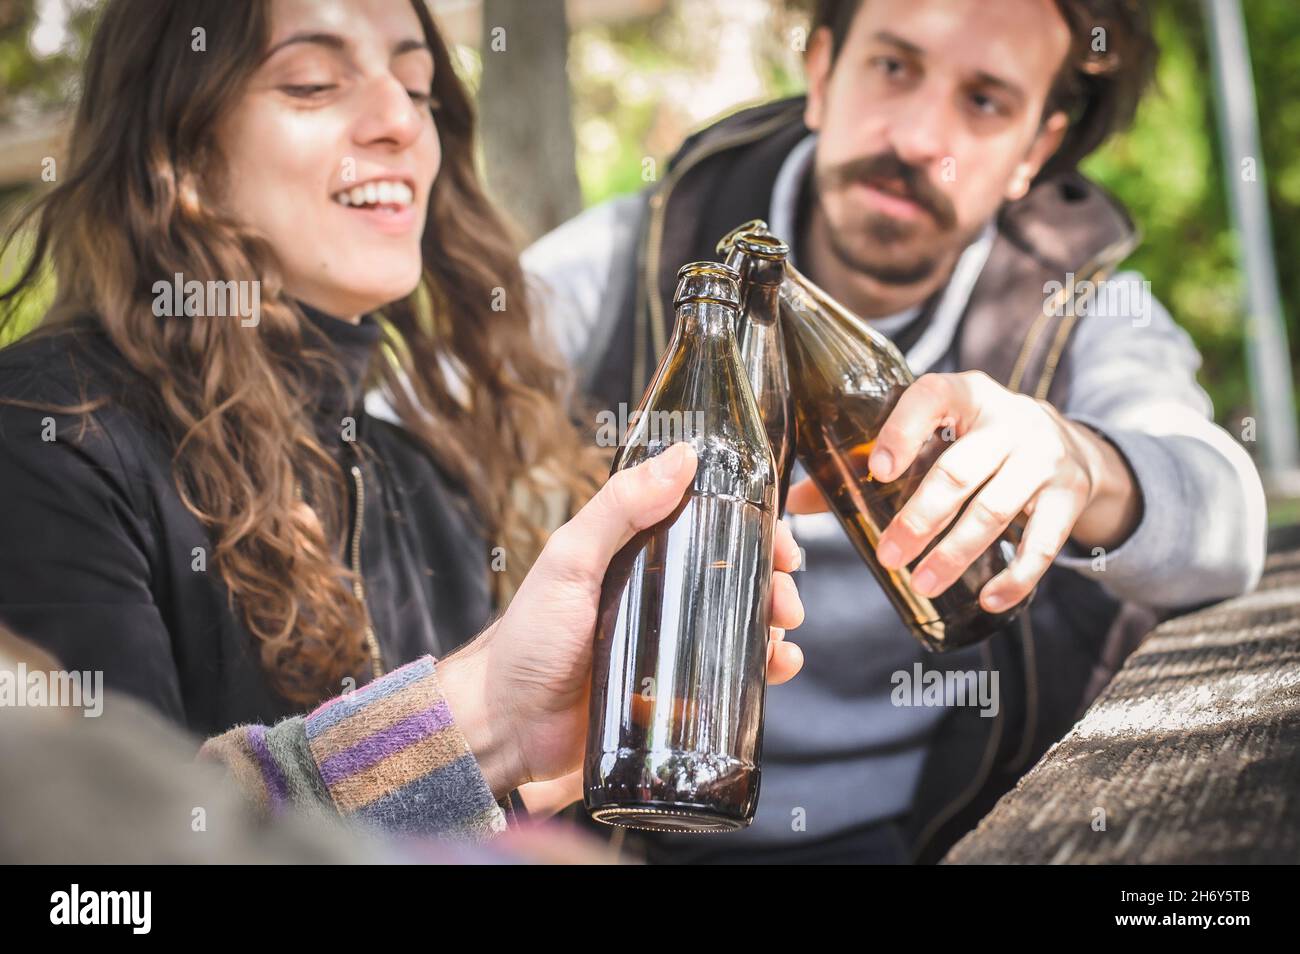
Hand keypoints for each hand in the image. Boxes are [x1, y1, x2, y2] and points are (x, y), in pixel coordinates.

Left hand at [441, 442, 804, 797]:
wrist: (507, 728)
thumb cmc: (527, 641)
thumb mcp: (569, 562)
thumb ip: (618, 508)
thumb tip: (680, 457)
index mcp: (635, 552)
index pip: (705, 523)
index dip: (750, 525)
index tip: (779, 535)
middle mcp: (657, 593)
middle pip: (734, 574)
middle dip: (773, 579)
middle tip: (787, 595)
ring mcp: (670, 643)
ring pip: (741, 623)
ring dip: (774, 621)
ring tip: (784, 631)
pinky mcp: (676, 692)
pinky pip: (732, 677)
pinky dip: (765, 669)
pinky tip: (779, 667)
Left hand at [787, 370, 1139, 613]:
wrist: (1070, 445)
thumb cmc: (978, 439)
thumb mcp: (938, 433)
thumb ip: (873, 461)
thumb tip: (799, 501)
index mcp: (965, 394)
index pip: (931, 396)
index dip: (902, 430)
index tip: (876, 472)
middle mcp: (1009, 420)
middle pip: (959, 470)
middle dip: (920, 517)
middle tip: (888, 556)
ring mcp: (1043, 458)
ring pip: (995, 509)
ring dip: (955, 552)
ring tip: (923, 583)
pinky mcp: (1069, 497)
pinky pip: (1043, 543)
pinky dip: (1016, 576)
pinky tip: (988, 597)